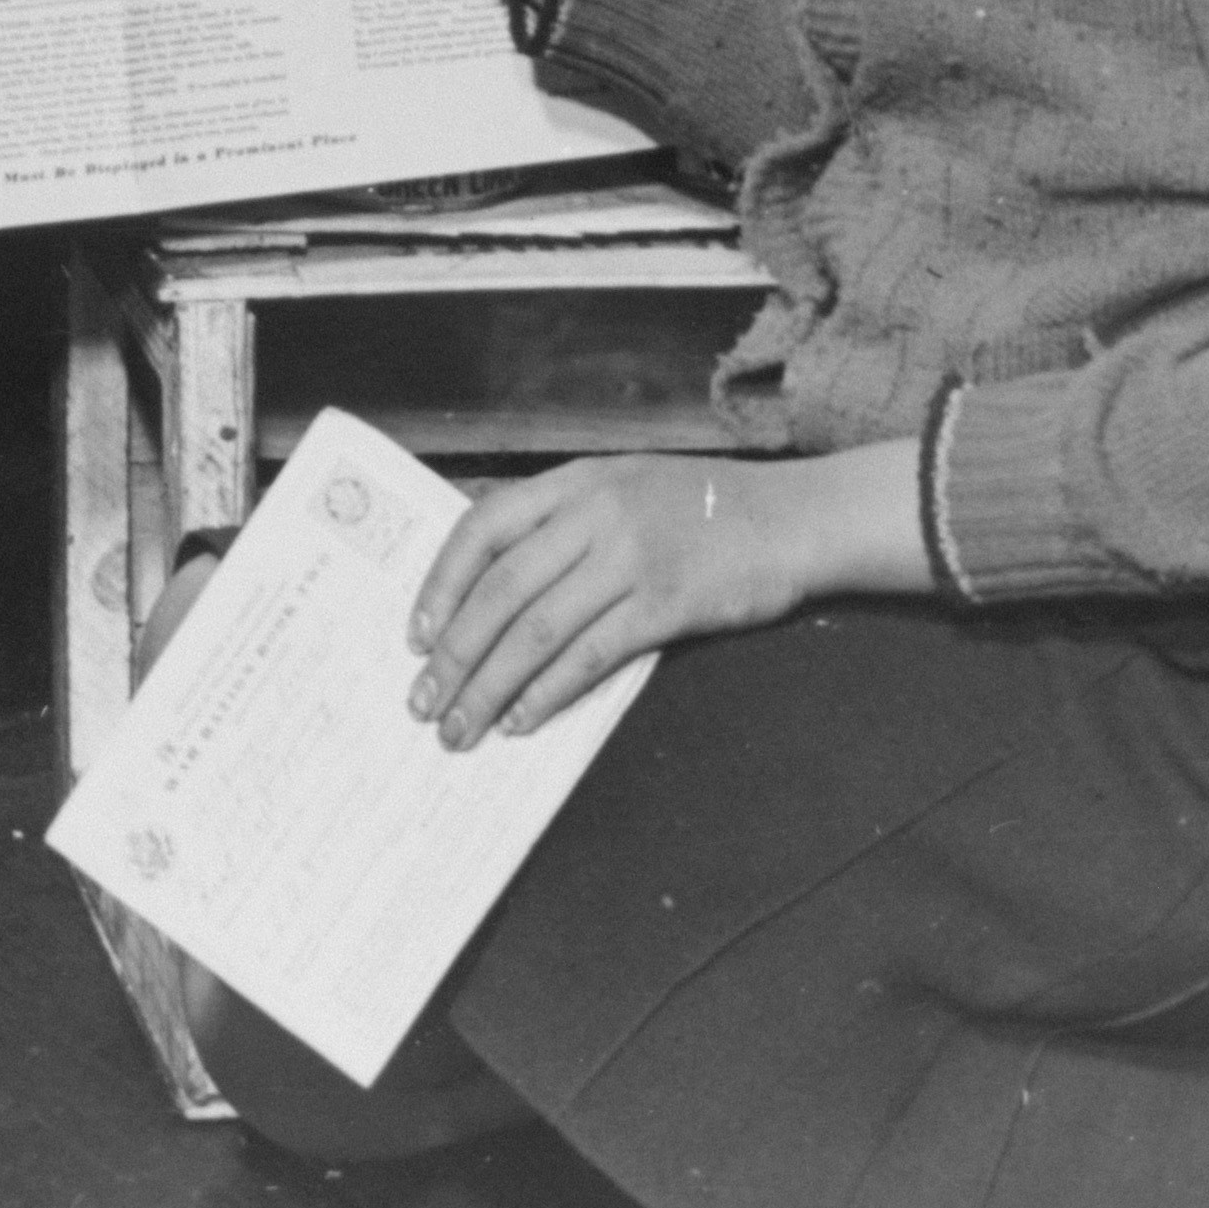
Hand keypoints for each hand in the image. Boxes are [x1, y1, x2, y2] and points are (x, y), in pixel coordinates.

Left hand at [409, 456, 804, 748]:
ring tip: (460, 726)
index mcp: (577, 480)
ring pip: (537, 628)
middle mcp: (596, 513)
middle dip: (454, 652)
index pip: (483, 526)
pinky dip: (547, 691)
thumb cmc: (705, 508)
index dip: (441, 583)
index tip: (415, 635)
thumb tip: (493, 578)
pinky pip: (590, 654)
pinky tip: (521, 719)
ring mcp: (631, 557)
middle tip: (423, 703)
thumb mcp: (624, 486)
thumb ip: (564, 520)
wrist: (793, 518)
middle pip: (502, 588)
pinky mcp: (667, 604)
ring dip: (489, 685)